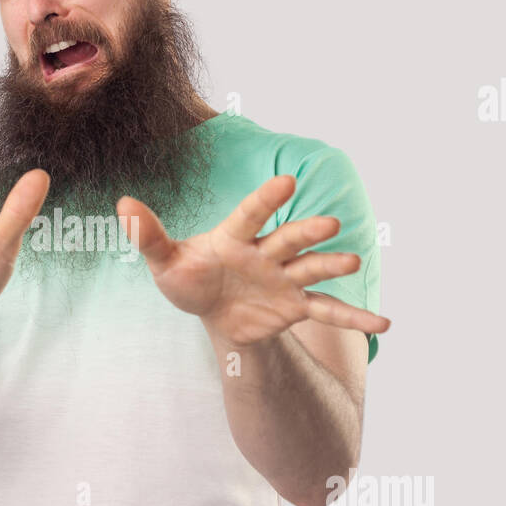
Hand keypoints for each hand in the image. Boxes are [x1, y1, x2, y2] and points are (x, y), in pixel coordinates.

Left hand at [117, 174, 390, 347]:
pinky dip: (354, 316)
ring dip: (332, 265)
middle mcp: (266, 253)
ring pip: (311, 270)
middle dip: (307, 232)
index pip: (250, 214)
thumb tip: (121, 204)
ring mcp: (285, 278)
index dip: (266, 200)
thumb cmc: (189, 279)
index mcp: (236, 236)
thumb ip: (148, 236)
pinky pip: (327, 310)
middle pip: (289, 239)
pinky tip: (385, 323)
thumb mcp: (165, 263)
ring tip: (352, 262)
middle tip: (329, 223)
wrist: (213, 312)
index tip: (287, 182)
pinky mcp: (296, 304)